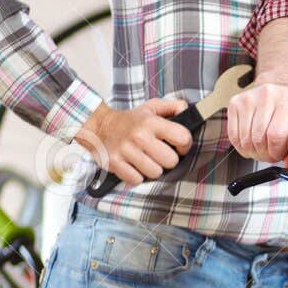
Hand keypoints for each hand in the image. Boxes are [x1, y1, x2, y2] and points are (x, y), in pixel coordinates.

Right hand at [75, 99, 191, 186]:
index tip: (178, 146)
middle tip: (159, 154)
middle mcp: (139, 135)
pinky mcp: (114, 163)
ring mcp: (126, 150)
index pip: (182, 137)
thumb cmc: (130, 120)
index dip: (184, 145)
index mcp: (151, 122)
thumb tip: (188, 111)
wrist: (99, 126)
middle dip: (168, 160)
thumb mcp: (151, 107)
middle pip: (171, 161)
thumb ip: (173, 107)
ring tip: (146, 160)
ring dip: (153, 169)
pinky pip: (137, 179)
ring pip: (155, 173)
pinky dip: (137, 176)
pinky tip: (134, 166)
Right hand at [227, 79, 287, 162]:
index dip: (275, 152)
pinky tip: (251, 144)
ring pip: (245, 140)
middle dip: (264, 154)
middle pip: (258, 139)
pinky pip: (233, 136)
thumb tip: (287, 163)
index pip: (276, 136)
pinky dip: (241, 146)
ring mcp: (248, 99)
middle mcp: (267, 97)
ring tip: (261, 149)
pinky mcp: (235, 103)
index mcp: (287, 101)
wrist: (280, 85)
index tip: (278, 155)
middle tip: (269, 154)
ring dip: (252, 152)